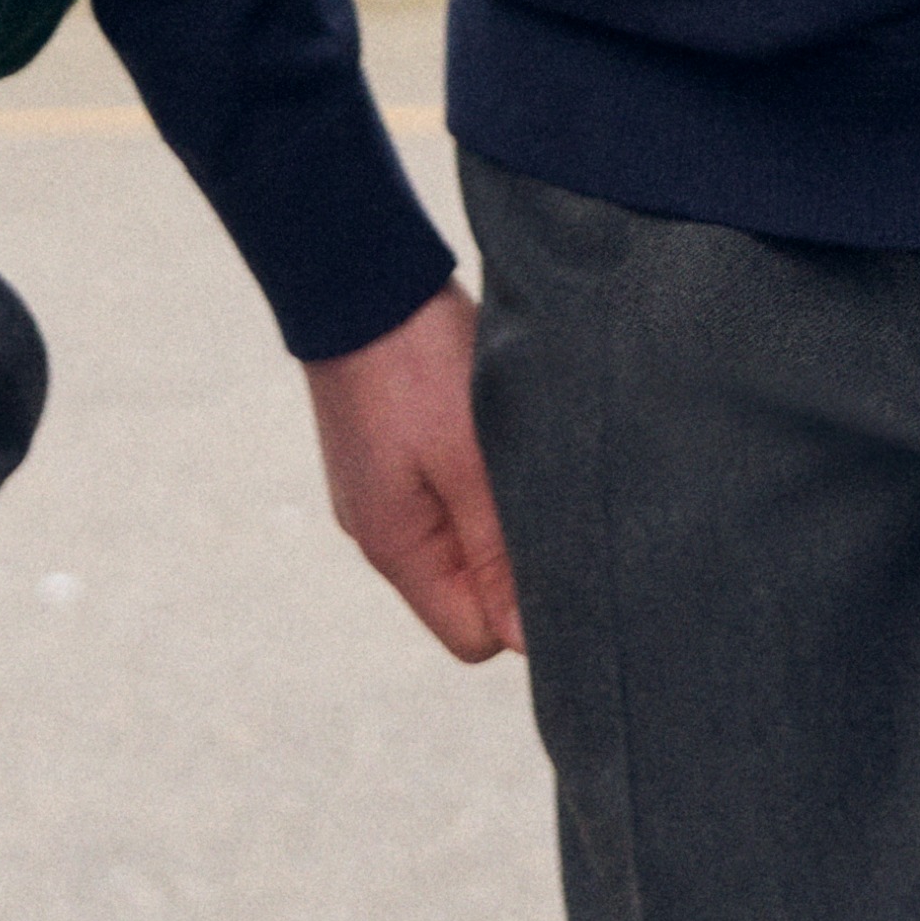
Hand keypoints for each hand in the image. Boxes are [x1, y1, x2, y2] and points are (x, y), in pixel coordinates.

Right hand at [303, 287, 517, 662]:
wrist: (360, 279)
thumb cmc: (418, 366)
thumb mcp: (471, 461)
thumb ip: (497, 553)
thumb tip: (526, 641)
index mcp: (396, 548)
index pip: (472, 638)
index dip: (521, 613)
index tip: (559, 559)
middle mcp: (380, 534)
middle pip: (464, 594)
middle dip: (511, 565)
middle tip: (546, 503)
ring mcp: (378, 495)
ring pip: (457, 544)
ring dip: (493, 519)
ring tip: (517, 462)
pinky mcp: (385, 459)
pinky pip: (440, 502)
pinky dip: (471, 485)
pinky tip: (488, 438)